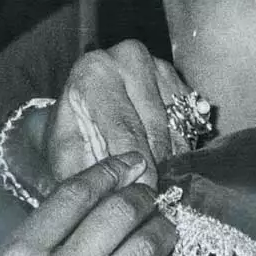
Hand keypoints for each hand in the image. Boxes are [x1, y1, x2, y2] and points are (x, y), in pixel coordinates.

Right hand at [0, 153, 175, 255]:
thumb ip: (34, 248)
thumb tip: (76, 222)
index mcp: (19, 254)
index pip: (77, 194)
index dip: (109, 171)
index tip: (128, 162)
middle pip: (119, 215)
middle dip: (142, 195)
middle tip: (150, 190)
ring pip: (144, 252)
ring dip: (161, 231)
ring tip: (164, 225)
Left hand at [45, 41, 190, 188]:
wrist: (82, 107)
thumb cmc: (72, 132)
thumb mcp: (66, 151)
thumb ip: (89, 171)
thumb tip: (119, 195)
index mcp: (94, 72)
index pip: (126, 131)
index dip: (138, 170)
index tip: (146, 195)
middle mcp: (129, 59)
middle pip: (155, 130)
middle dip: (155, 168)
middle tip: (152, 196)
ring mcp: (159, 65)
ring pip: (177, 128)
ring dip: (170, 160)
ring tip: (157, 181)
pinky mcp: (178, 78)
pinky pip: (190, 123)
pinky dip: (180, 148)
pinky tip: (165, 162)